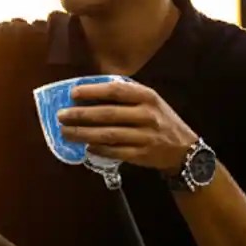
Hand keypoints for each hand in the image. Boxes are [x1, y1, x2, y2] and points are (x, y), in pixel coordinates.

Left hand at [57, 80, 197, 172]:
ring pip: (107, 135)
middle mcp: (147, 115)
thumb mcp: (150, 101)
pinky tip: (85, 146)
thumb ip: (126, 96)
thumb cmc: (160, 120)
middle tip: (61, 116)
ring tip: (65, 132)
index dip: (92, 91)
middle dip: (80, 115)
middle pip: (107, 114)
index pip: (115, 91)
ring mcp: (145, 136)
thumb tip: (88, 93)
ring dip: (83, 133)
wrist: (185, 149)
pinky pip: (114, 152)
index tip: (72, 93)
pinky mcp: (142, 155)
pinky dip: (98, 149)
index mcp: (147, 97)